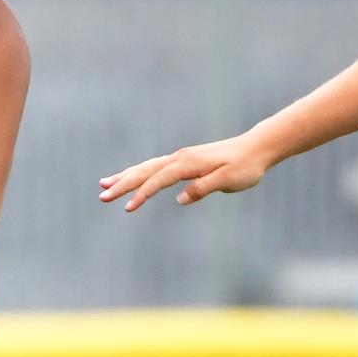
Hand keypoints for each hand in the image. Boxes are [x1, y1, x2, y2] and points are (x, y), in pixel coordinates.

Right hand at [98, 133, 271, 211]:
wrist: (256, 148)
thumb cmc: (245, 167)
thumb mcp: (228, 180)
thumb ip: (204, 188)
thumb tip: (180, 198)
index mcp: (188, 163)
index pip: (158, 180)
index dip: (141, 194)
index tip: (127, 208)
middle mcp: (180, 158)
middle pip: (145, 171)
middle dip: (122, 183)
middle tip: (101, 195)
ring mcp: (181, 158)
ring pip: (147, 167)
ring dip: (125, 176)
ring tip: (104, 184)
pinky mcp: (184, 161)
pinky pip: (155, 167)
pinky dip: (139, 173)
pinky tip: (131, 178)